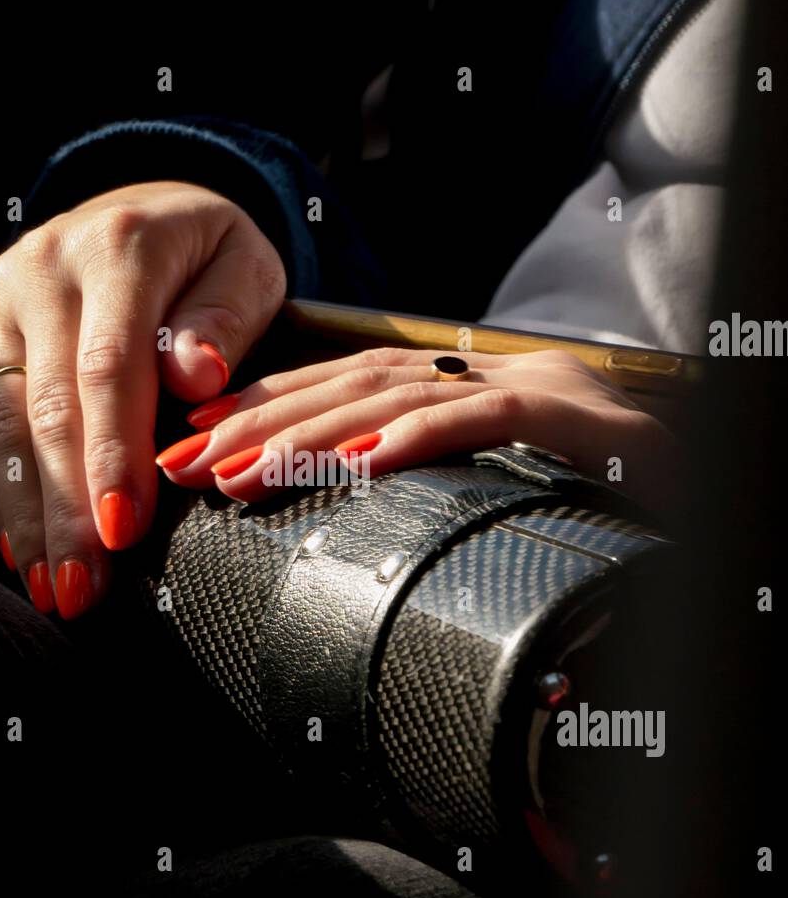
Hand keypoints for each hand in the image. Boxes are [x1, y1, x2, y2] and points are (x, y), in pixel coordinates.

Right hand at [0, 181, 285, 616]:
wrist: (138, 207)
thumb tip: (197, 379)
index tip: (123, 528)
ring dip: (25, 515)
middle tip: (82, 590)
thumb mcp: (246, 265)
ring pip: (1, 422)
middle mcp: (43, 268)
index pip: (109, 366)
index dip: (113, 454)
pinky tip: (19, 549)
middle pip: (48, 406)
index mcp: (118, 247)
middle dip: (64, 508)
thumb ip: (227, 317)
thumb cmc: (207, 256)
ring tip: (50, 589)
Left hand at [156, 345, 678, 512]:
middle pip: (356, 385)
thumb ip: (438, 500)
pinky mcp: (578, 420)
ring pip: (402, 395)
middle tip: (186, 462)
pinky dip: (416, 436)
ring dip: (311, 432)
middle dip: (261, 422)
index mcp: (472, 394)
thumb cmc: (612, 511)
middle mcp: (495, 378)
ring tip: (240, 469)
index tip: (194, 443)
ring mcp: (537, 391)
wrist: (710, 500)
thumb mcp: (509, 502)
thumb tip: (350, 518)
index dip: (267, 410)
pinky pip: (485, 417)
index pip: (351, 391)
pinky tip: (357, 459)